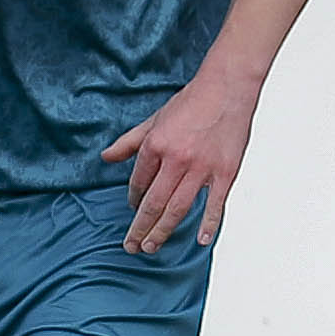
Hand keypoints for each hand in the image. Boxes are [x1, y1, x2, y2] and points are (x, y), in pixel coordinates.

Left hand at [100, 67, 260, 252]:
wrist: (228, 88)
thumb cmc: (193, 102)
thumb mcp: (154, 119)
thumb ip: (130, 142)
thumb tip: (107, 158)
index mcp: (156, 145)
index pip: (138, 182)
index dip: (132, 199)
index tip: (132, 209)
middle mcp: (176, 160)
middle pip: (154, 203)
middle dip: (140, 228)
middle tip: (131, 247)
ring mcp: (202, 168)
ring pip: (178, 208)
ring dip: (162, 231)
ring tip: (151, 247)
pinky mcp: (226, 172)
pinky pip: (215, 204)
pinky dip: (209, 224)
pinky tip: (201, 240)